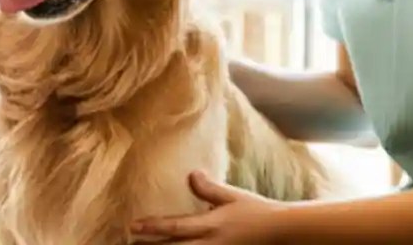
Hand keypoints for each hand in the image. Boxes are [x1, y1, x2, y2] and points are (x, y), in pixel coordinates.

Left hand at [131, 171, 287, 244]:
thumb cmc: (256, 212)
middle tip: (129, 243)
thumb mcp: (232, 197)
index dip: (152, 227)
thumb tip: (191, 174)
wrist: (282, 233)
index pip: (175, 227)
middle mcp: (211, 244)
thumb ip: (209, 189)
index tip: (133, 226)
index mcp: (211, 225)